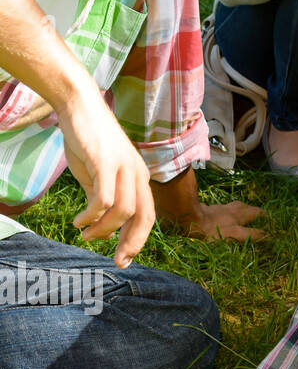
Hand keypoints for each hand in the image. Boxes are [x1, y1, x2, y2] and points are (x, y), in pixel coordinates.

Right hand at [57, 92, 154, 268]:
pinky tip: (78, 220)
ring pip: (124, 211)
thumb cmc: (89, 141)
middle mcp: (137, 173)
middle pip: (144, 216)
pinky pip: (103, 198)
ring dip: (104, 229)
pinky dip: (91, 215)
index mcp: (139, 177)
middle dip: (132, 243)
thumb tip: (102, 223)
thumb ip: (104, 196)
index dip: (139, 239)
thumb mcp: (99, 173)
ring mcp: (124, 167)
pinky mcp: (106, 162)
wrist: (80, 107)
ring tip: (85, 234)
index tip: (125, 259)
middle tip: (118, 261)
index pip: (148, 215)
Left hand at [172, 200, 266, 243]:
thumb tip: (231, 261)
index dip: (264, 236)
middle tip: (268, 218)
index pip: (255, 234)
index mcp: (233, 231)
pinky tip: (229, 211)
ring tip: (251, 212)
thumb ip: (224, 249)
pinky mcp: (214, 206)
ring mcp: (224, 209)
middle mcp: (232, 218)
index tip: (271, 237)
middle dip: (263, 215)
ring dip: (248, 209)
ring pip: (242, 206)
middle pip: (254, 213)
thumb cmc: (194, 236)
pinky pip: (228, 205)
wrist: (180, 215)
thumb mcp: (210, 249)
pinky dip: (232, 208)